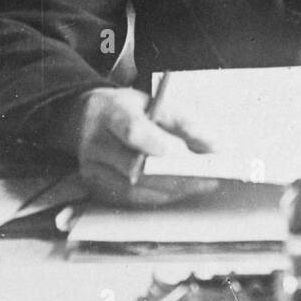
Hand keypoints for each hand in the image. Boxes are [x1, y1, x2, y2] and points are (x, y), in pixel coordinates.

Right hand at [76, 87, 217, 206]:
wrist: (86, 117)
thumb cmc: (128, 109)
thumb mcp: (154, 102)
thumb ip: (184, 123)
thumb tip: (214, 147)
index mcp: (112, 113)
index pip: (132, 131)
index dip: (158, 145)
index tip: (185, 154)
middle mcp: (96, 142)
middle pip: (135, 167)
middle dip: (175, 175)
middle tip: (208, 177)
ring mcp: (91, 167)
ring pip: (134, 188)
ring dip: (171, 190)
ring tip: (200, 185)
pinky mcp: (94, 185)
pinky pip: (129, 198)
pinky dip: (158, 196)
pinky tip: (179, 190)